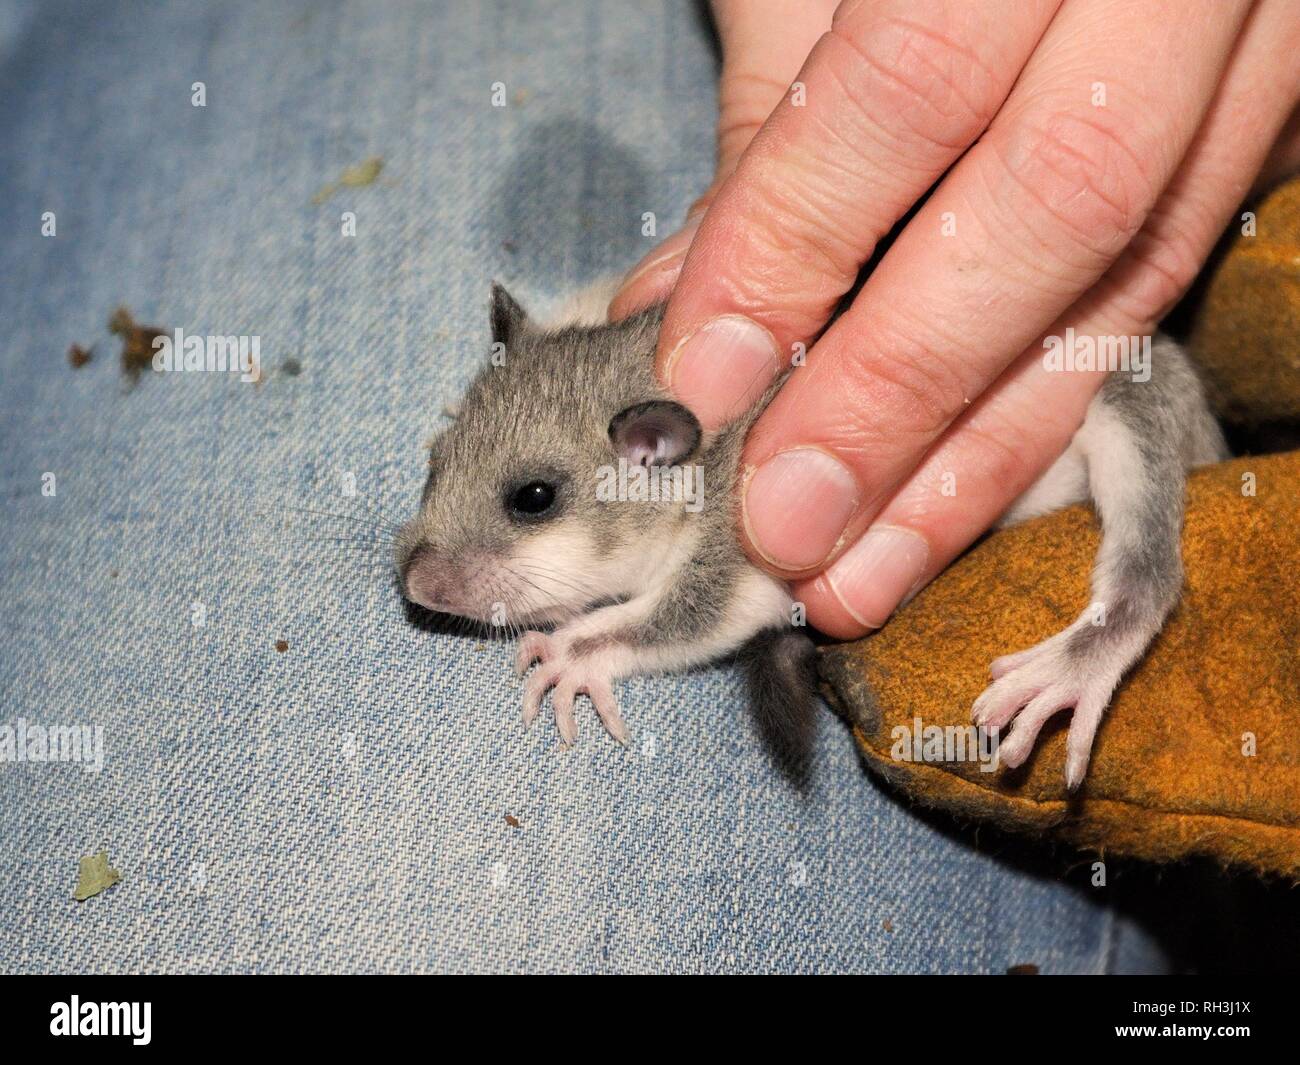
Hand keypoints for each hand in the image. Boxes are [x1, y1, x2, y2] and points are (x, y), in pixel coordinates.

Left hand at [611, 0, 1299, 638]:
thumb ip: (775, 113)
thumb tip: (678, 309)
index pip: (913, 85)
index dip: (792, 246)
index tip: (695, 383)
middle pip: (1061, 206)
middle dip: (901, 393)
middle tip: (783, 529)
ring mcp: (1263, 48)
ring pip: (1134, 273)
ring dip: (982, 450)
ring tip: (866, 572)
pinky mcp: (1266, 114)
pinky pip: (1162, 281)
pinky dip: (1045, 397)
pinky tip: (959, 487)